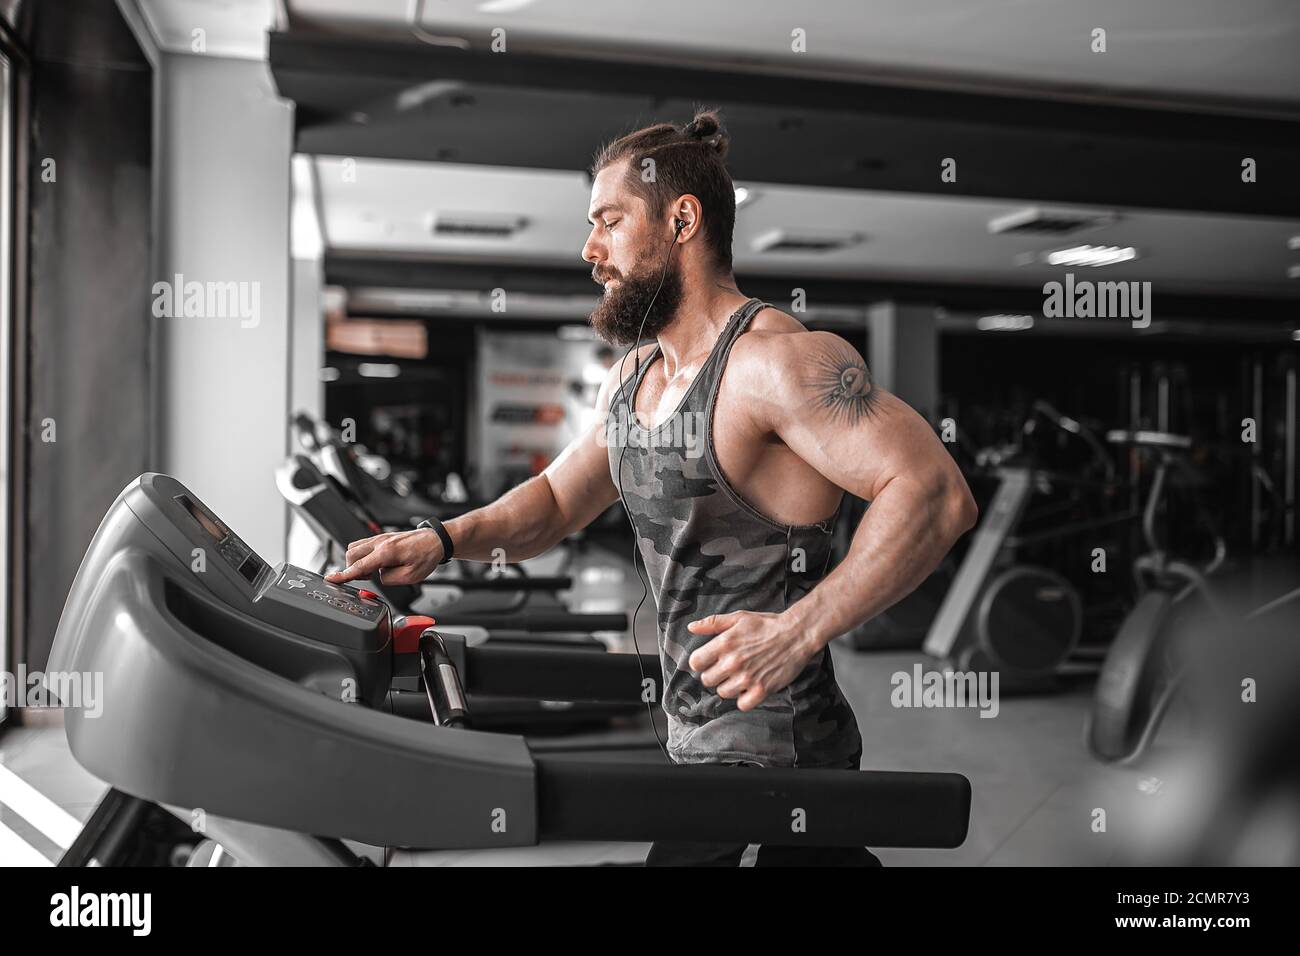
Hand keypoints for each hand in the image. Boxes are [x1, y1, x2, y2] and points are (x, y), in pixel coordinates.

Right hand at [323, 528, 443, 585]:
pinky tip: (377, 563)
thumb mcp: (410, 577)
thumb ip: (388, 579)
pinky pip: (363, 545)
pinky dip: (364, 555)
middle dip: (353, 568)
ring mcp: (380, 537)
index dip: (343, 575)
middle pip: (351, 554)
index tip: (331, 579)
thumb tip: (377, 577)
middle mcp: (380, 542)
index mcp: (387, 552)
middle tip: (367, 577)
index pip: (358, 566)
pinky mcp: (381, 537)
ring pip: (355, 548)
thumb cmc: (426, 556)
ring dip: (358, 561)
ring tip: (374, 570)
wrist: (436, 541)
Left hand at [686, 611, 819, 710]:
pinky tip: (750, 688)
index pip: (695, 662)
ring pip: (723, 693)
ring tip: (741, 676)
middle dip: (714, 675)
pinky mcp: (762, 689)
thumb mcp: (738, 618)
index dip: (701, 662)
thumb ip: (712, 623)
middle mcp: (733, 662)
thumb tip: (691, 627)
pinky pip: (742, 705)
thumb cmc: (767, 625)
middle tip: (727, 669)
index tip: (709, 661)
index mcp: (724, 643)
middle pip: (707, 680)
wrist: (796, 634)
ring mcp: (747, 678)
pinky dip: (745, 699)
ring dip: (729, 687)